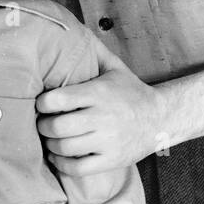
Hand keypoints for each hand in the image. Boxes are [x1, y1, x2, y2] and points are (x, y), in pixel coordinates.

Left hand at [35, 39, 163, 175]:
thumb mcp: (116, 69)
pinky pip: (77, 168)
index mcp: (99, 93)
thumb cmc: (131, 92)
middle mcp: (103, 117)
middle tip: (42, 122)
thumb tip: (71, 34)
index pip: (58, 99)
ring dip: (50, 144)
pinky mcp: (111, 160)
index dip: (42, 103)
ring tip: (50, 138)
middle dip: (42, 125)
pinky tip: (59, 156)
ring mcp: (108, 141)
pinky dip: (62, 164)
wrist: (161, 118)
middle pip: (57, 126)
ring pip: (64, 148)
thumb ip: (94, 53)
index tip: (41, 103)